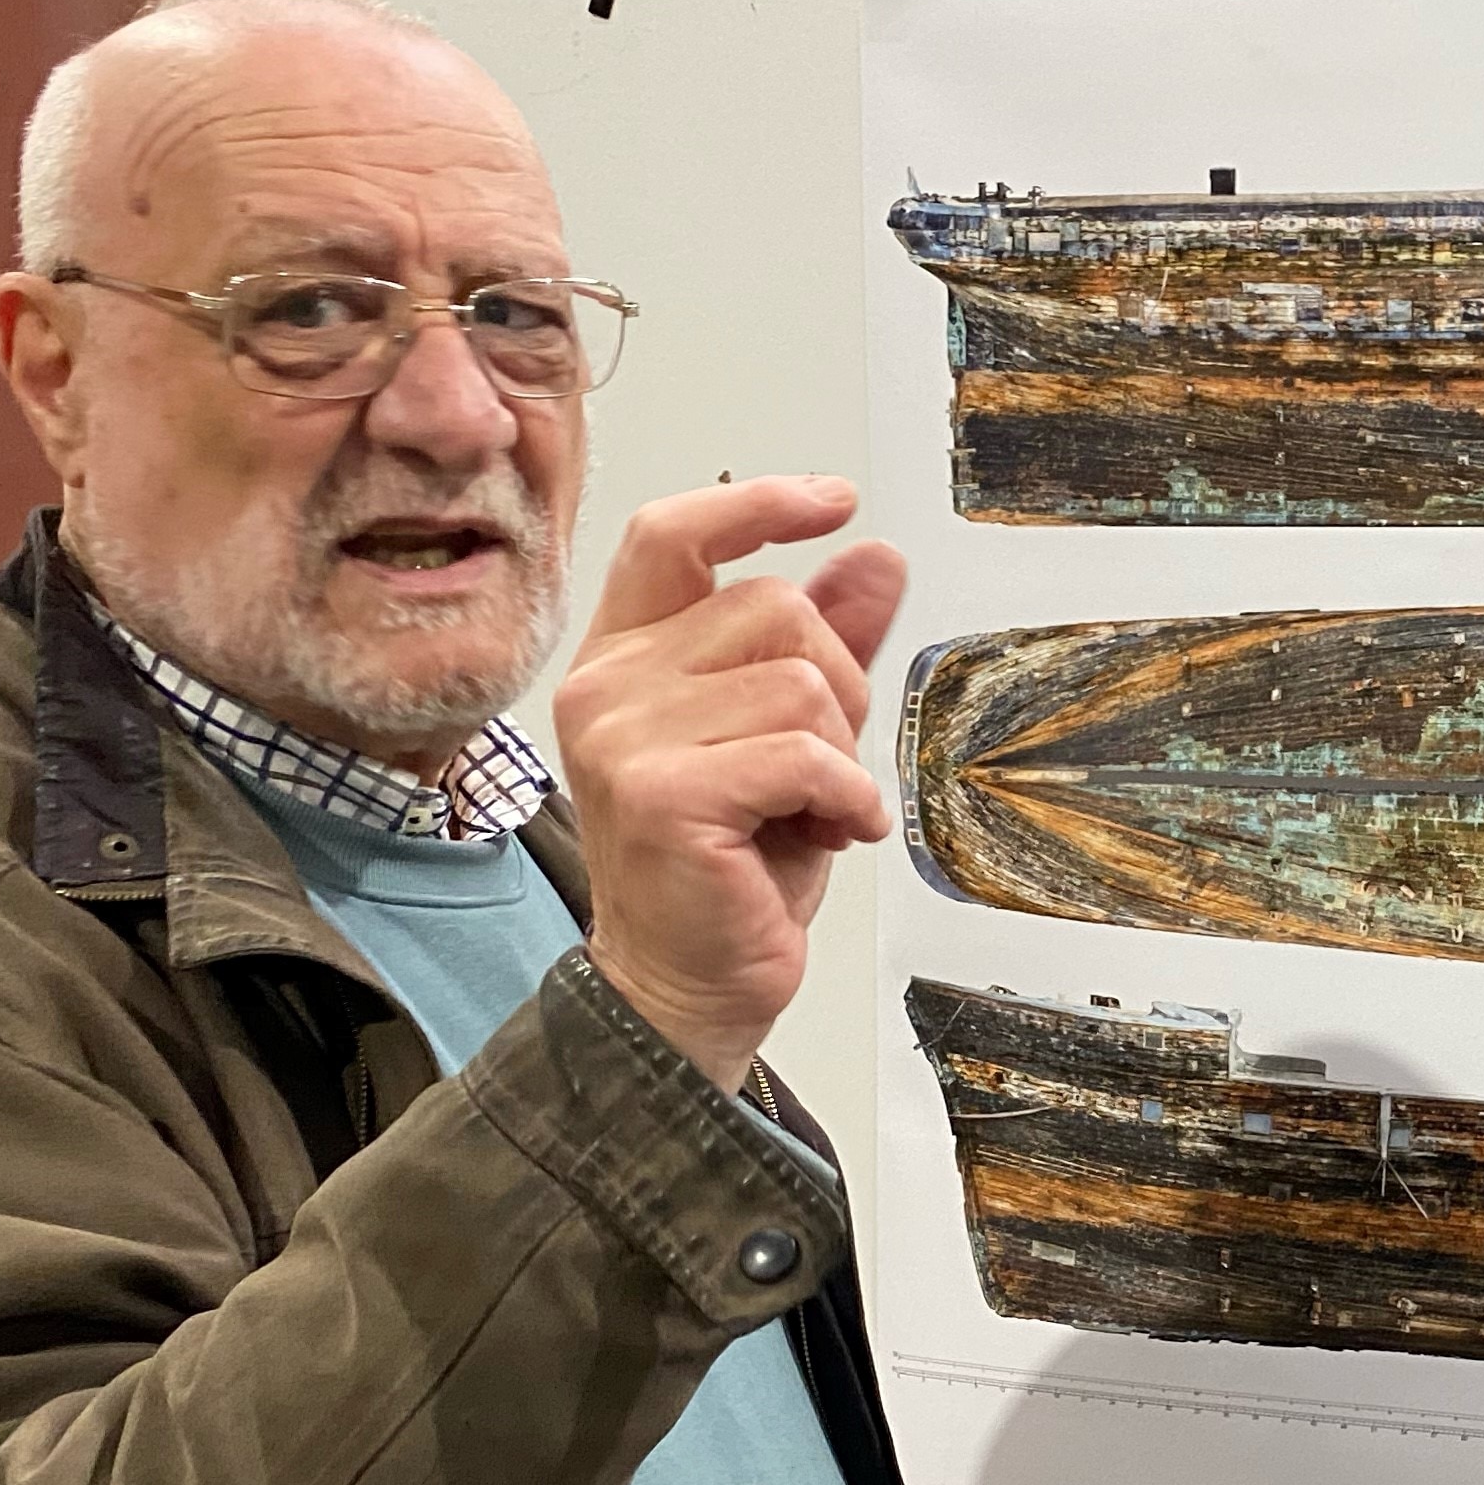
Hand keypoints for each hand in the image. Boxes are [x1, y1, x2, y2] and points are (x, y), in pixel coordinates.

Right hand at [554, 477, 908, 1093]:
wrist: (692, 983)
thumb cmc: (732, 868)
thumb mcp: (794, 737)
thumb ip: (828, 642)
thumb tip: (875, 556)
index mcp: (627, 656)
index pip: (672, 535)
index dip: (757, 504)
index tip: (836, 501)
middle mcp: (608, 685)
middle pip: (774, 606)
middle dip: (838, 684)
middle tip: (822, 766)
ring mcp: (624, 737)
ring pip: (800, 680)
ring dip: (841, 754)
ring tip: (813, 808)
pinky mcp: (663, 793)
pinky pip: (802, 752)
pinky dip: (844, 796)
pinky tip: (829, 833)